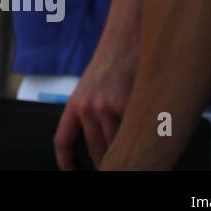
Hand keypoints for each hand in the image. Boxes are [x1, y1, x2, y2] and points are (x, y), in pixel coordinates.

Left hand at [53, 36, 137, 169]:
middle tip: (115, 166)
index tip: (69, 171)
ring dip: (127, 152)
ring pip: (117, 145)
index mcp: (75, 103)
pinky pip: (134, 133)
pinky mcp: (127, 105)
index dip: (65, 160)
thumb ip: (90, 109)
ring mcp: (107, 107)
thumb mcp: (91, 86)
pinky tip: (148, 139)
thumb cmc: (111, 61)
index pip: (62, 139)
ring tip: (136, 156)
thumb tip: (97, 138)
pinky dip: (142, 138)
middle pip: (96, 150)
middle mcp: (87, 107)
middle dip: (106, 162)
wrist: (126, 39)